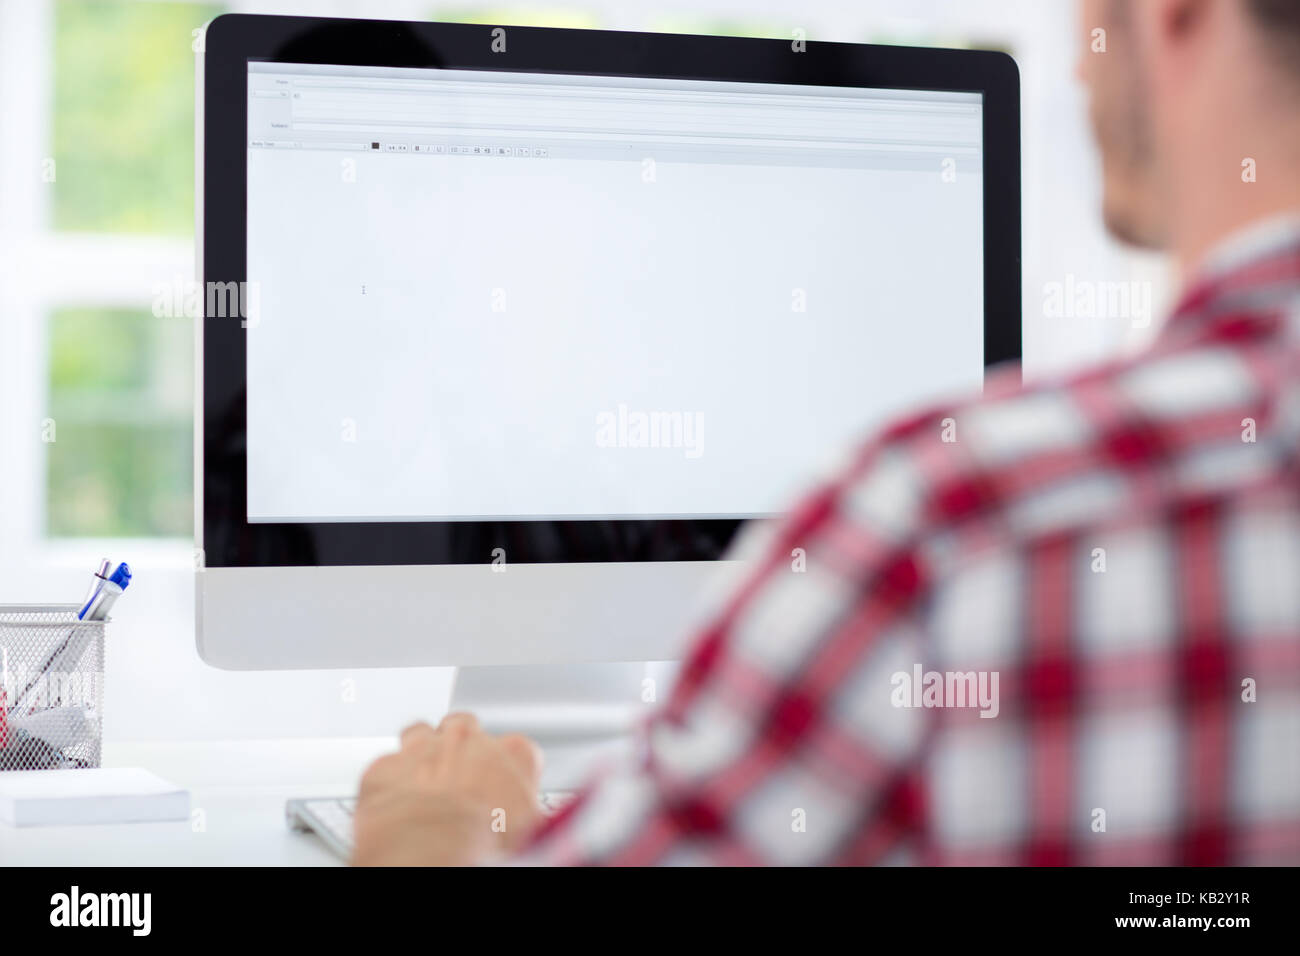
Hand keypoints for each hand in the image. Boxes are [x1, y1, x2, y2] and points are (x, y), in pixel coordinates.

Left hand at [351, 713, 544, 865]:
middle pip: (467, 729)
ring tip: (425, 784)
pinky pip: (386, 763)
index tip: (503, 792)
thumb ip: (533, 812)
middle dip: (463, 750)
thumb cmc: (482, 842)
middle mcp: (469, 740)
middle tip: (461, 783)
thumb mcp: (532, 832)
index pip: (519, 750)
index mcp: (514, 753)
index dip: (508, 772)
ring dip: (423, 753)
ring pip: (421, 733)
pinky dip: (390, 780)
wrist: (428, 851)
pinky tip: (395, 800)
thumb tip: (545, 826)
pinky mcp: (386, 765)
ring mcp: (424, 747)